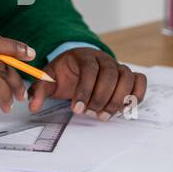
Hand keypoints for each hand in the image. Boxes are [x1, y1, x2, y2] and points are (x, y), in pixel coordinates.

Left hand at [29, 47, 146, 120]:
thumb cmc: (65, 72)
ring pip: (127, 77)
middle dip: (101, 97)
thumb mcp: (49, 78)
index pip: (90, 69)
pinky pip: (140, 81)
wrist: (78, 63)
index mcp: (84, 56)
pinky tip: (124, 109)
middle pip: (111, 74)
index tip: (76, 109)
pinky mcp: (128, 75)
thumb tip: (33, 106)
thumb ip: (40, 90)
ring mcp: (118, 66)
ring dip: (119, 99)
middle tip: (91, 114)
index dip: (85, 90)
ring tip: (104, 115)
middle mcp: (104, 59)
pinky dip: (136, 95)